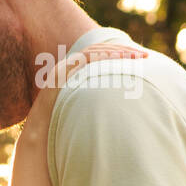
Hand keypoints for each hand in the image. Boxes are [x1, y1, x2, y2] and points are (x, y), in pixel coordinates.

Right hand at [25, 43, 148, 136]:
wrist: (41, 134)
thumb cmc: (63, 126)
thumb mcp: (86, 109)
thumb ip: (98, 101)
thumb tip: (121, 106)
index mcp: (74, 74)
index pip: (99, 56)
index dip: (120, 54)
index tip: (139, 58)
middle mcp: (68, 67)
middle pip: (99, 50)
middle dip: (123, 50)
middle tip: (144, 55)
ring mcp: (63, 69)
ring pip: (94, 51)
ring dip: (117, 51)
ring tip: (137, 56)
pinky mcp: (61, 72)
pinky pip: (86, 58)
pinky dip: (104, 56)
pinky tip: (121, 59)